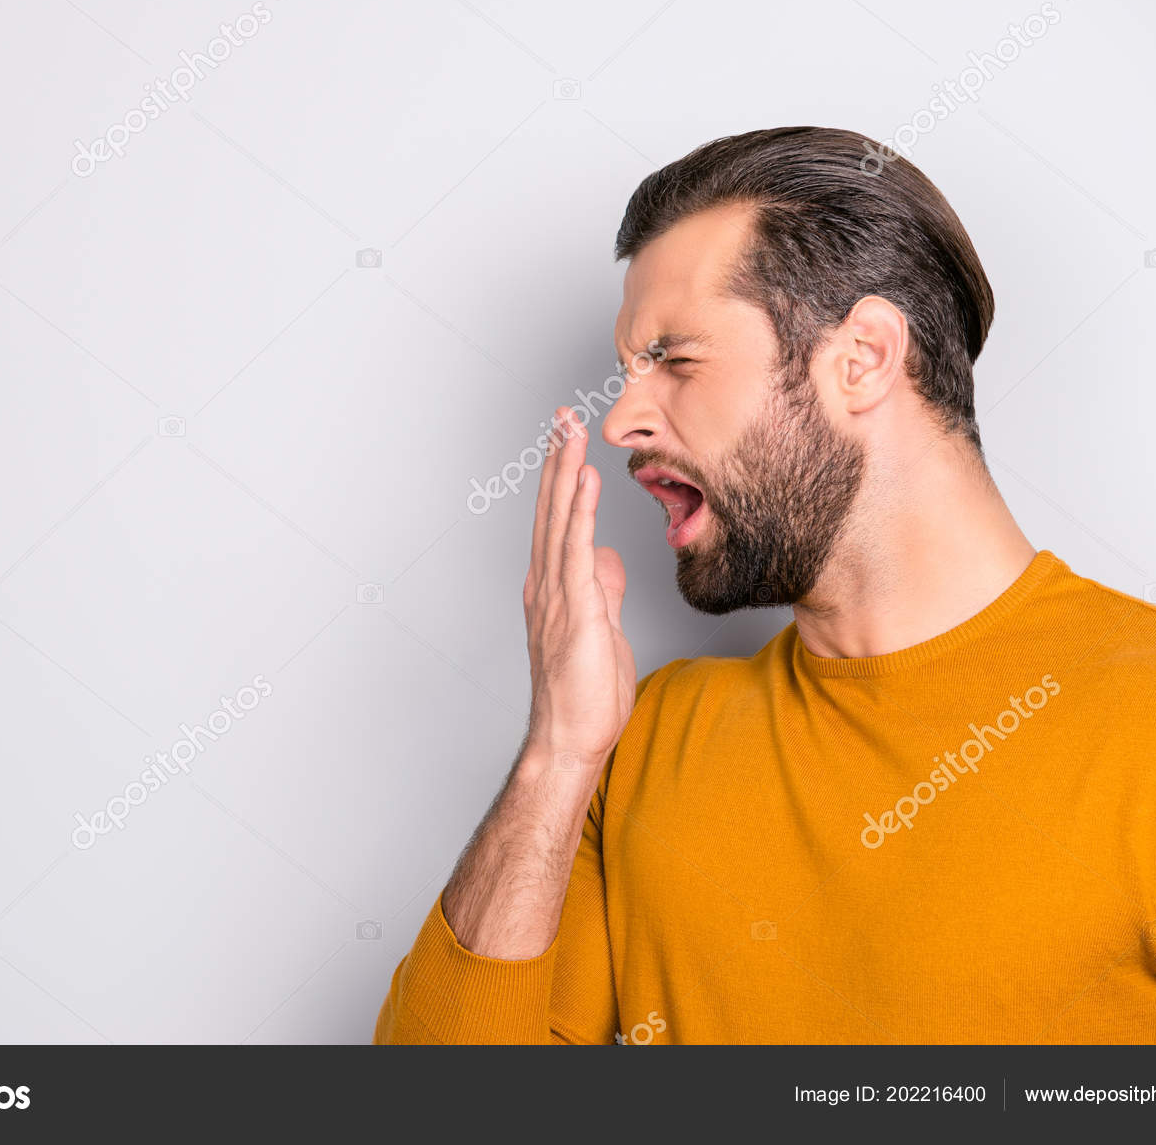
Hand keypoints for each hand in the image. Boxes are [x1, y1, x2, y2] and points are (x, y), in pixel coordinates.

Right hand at [522, 407, 636, 770]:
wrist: (570, 739)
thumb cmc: (585, 697)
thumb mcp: (602, 631)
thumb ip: (603, 590)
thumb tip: (608, 558)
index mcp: (554, 588)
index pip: (558, 522)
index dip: (562, 480)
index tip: (568, 441)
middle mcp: (547, 584)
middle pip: (552, 511)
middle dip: (557, 460)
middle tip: (561, 416)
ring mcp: (557, 596)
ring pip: (561, 521)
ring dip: (565, 472)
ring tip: (570, 431)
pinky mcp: (575, 610)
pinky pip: (576, 550)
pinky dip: (580, 511)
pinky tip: (585, 480)